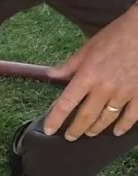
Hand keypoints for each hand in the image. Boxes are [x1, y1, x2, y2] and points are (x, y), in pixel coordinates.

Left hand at [44, 6, 137, 139]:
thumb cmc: (117, 35)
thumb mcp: (89, 48)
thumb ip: (70, 65)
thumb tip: (51, 75)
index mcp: (87, 76)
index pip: (66, 104)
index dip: (55, 120)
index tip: (50, 130)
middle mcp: (104, 88)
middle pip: (86, 117)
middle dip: (76, 130)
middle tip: (70, 136)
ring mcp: (124, 93)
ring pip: (107, 119)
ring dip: (96, 129)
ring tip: (89, 133)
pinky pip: (132, 116)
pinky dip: (124, 126)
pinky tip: (118, 131)